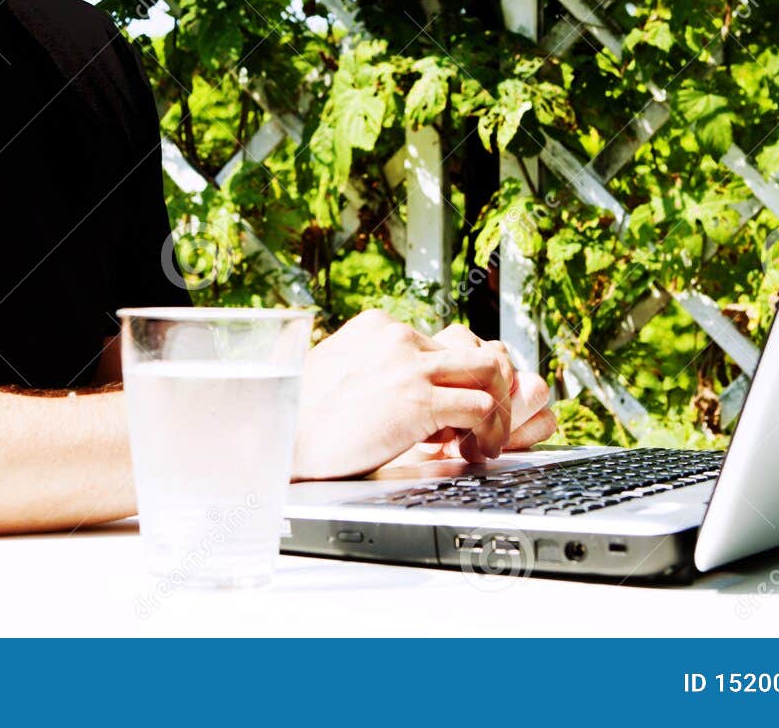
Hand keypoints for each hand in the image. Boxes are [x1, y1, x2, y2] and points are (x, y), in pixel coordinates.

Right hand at [290, 310, 555, 480]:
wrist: (278, 438)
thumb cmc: (298, 417)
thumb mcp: (335, 372)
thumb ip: (369, 369)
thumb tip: (390, 386)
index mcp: (378, 326)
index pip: (444, 342)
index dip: (458, 379)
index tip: (456, 409)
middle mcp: (398, 336)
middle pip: (476, 349)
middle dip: (493, 388)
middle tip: (486, 424)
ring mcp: (411, 365)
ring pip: (491, 372)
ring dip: (499, 410)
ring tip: (487, 440)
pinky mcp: (419, 401)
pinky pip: (481, 408)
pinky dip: (490, 433)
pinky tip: (476, 452)